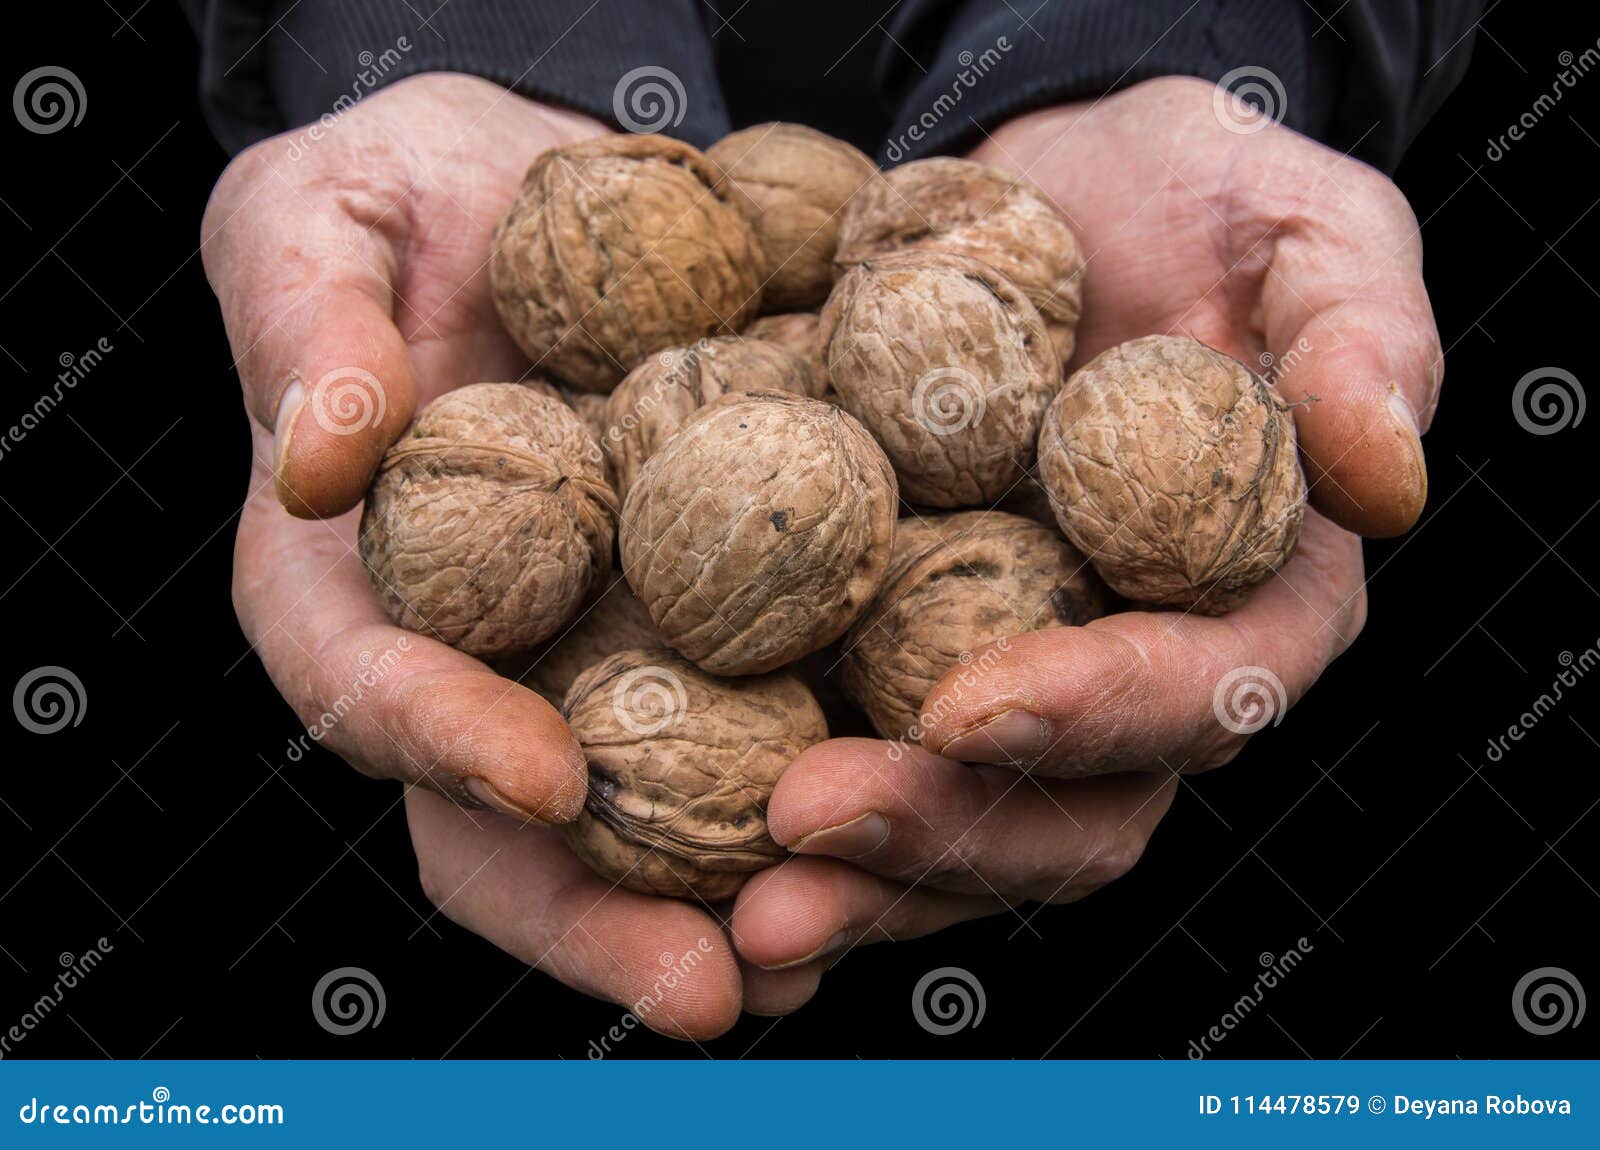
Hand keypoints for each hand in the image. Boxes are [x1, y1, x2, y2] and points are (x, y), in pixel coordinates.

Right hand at [211, 75, 749, 1037]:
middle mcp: (487, 654)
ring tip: (833, 948)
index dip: (446, 742)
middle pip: (519, 821)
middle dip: (608, 910)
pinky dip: (837, 776)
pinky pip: (767, 709)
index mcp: (357, 583)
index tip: (546, 777)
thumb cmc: (409, 196)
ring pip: (654, 804)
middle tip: (715, 982)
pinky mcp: (719, 615)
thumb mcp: (322, 212)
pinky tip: (922, 813)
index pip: (373, 688)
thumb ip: (303, 321)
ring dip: (741, 894)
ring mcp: (604, 650)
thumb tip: (320, 456)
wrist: (558, 183)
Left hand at [731, 76, 1439, 972]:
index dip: (1101, 713)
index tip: (975, 706)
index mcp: (1255, 599)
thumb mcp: (1305, 229)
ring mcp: (1011, 678)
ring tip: (734, 895)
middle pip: (1067, 808)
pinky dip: (773, 806)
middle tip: (806, 831)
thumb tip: (1384, 478)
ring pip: (953, 821)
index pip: (1203, 692)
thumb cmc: (1197, 198)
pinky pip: (851, 754)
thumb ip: (1360, 338)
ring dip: (849, 871)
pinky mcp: (903, 655)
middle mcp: (1134, 673)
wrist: (1047, 190)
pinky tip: (680, 844)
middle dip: (943, 832)